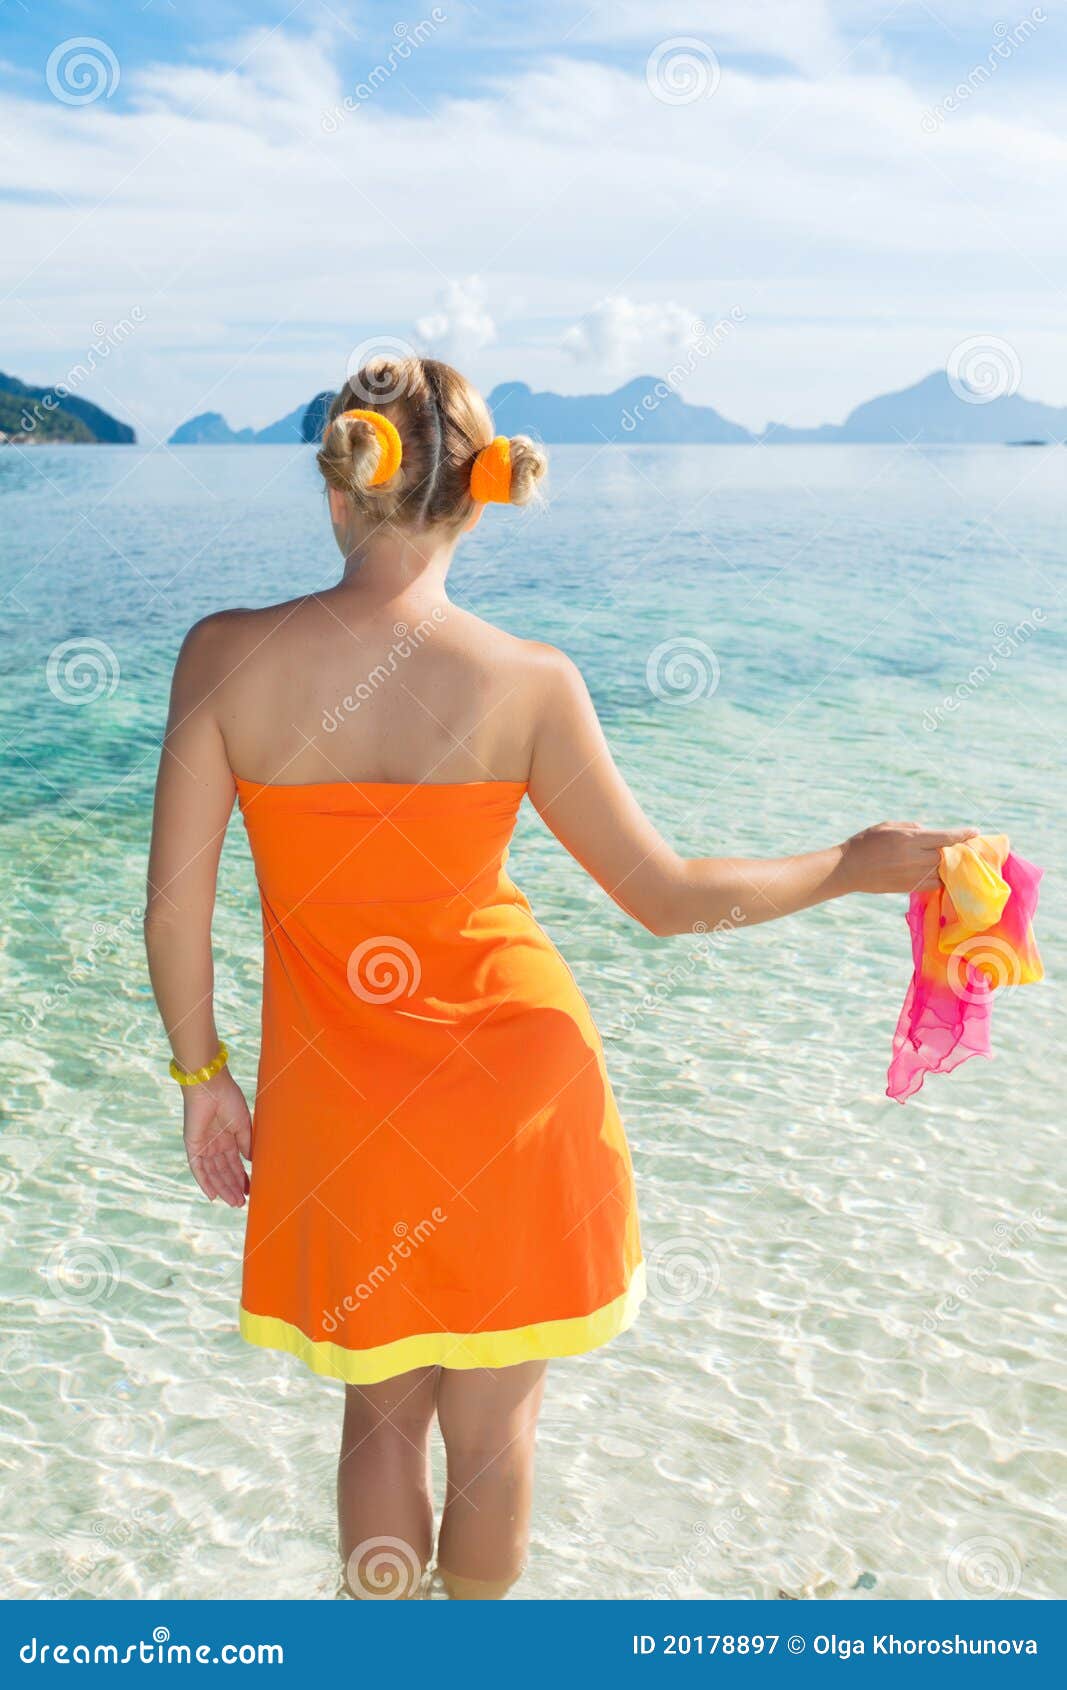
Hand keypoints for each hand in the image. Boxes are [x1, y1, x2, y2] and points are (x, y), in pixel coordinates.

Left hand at [182, 1068, 251, 1206]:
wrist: (210, 1086)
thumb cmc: (228, 1099)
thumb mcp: (243, 1124)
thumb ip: (245, 1144)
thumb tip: (251, 1161)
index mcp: (228, 1137)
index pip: (234, 1162)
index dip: (242, 1177)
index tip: (250, 1190)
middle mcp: (215, 1144)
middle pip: (224, 1171)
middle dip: (233, 1187)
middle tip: (242, 1203)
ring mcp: (203, 1145)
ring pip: (213, 1173)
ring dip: (223, 1188)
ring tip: (234, 1202)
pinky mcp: (192, 1145)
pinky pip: (198, 1168)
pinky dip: (204, 1182)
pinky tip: (212, 1195)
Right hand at [838, 821, 979, 894]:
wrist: (848, 869)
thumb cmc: (866, 842)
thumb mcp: (888, 826)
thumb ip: (912, 827)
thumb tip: (929, 833)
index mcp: (910, 839)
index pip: (945, 837)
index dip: (962, 834)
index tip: (975, 831)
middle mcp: (914, 858)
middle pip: (947, 855)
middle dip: (958, 850)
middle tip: (967, 847)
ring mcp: (913, 875)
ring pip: (942, 871)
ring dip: (950, 866)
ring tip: (956, 861)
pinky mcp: (909, 887)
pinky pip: (933, 884)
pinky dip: (940, 878)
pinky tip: (941, 873)